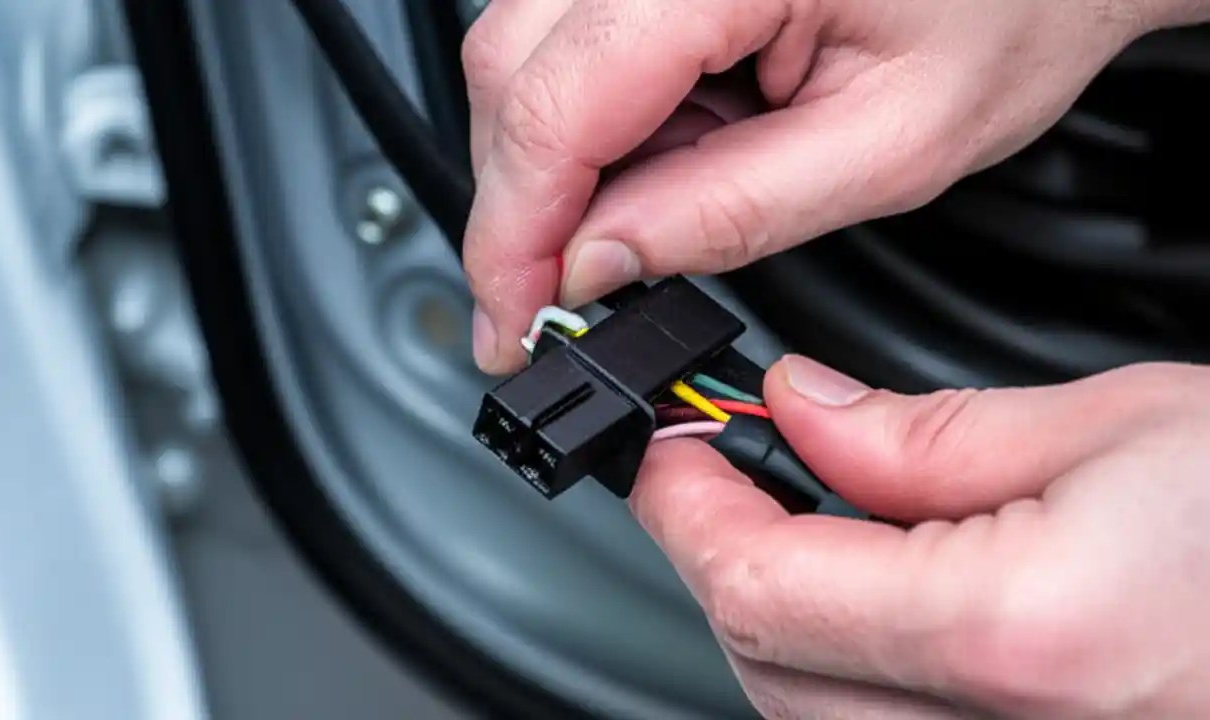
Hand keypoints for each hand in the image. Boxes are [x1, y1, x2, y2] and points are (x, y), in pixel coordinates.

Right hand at [461, 0, 1208, 373]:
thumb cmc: (1016, 9)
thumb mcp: (888, 147)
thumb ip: (728, 212)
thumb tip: (600, 263)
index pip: (558, 108)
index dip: (515, 235)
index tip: (515, 322)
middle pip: (508, 69)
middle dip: (517, 205)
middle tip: (556, 296)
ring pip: (520, 49)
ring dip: (554, 160)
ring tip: (650, 205)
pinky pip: (570, 34)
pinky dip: (591, 118)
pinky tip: (662, 147)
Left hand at [632, 357, 1209, 717]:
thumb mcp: (1117, 424)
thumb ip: (925, 435)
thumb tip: (801, 413)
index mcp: (1024, 637)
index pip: (759, 588)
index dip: (689, 510)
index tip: (673, 454)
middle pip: (763, 662)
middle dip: (721, 559)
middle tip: (723, 472)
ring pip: (804, 718)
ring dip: (772, 619)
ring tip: (800, 525)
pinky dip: (835, 677)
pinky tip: (868, 607)